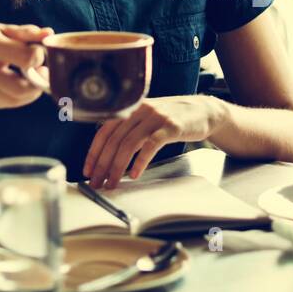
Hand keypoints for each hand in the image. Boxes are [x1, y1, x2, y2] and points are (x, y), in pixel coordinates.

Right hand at [0, 23, 52, 109]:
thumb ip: (25, 33)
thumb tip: (49, 34)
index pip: (27, 58)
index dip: (39, 56)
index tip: (37, 53)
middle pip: (22, 87)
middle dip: (38, 81)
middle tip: (42, 72)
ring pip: (17, 99)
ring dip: (31, 90)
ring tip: (30, 77)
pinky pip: (8, 103)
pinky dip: (19, 96)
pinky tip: (17, 84)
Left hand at [83, 96, 228, 188]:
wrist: (204, 111)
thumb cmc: (173, 119)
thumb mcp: (147, 118)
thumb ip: (129, 129)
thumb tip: (106, 154)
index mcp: (131, 108)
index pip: (104, 131)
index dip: (94, 152)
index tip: (88, 170)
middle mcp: (140, 110)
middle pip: (114, 140)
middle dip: (103, 164)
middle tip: (97, 183)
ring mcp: (156, 117)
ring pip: (129, 144)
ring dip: (117, 167)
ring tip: (112, 183)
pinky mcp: (171, 126)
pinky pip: (151, 145)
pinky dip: (140, 161)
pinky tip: (135, 174)